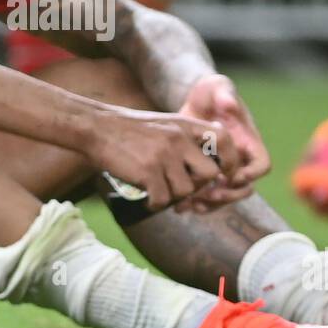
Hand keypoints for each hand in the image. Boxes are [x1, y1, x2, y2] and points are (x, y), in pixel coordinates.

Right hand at [88, 107, 241, 212]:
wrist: (97, 128)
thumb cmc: (131, 130)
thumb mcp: (165, 122)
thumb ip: (189, 134)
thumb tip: (219, 138)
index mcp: (185, 125)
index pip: (226, 140)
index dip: (231, 161)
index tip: (224, 175)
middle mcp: (179, 138)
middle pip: (209, 174)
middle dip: (198, 187)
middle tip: (180, 188)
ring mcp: (164, 155)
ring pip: (185, 191)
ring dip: (172, 197)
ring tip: (158, 190)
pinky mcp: (148, 172)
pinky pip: (163, 200)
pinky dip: (155, 205)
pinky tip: (147, 198)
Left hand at [176, 74, 270, 209]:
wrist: (193, 103)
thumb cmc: (211, 93)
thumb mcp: (217, 87)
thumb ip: (225, 93)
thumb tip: (229, 105)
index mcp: (249, 142)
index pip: (262, 164)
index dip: (251, 174)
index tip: (232, 176)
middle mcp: (240, 160)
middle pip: (244, 188)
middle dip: (229, 195)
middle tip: (210, 195)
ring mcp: (223, 170)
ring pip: (225, 197)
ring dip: (211, 204)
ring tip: (191, 205)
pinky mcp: (205, 175)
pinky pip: (207, 197)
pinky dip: (196, 203)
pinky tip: (180, 205)